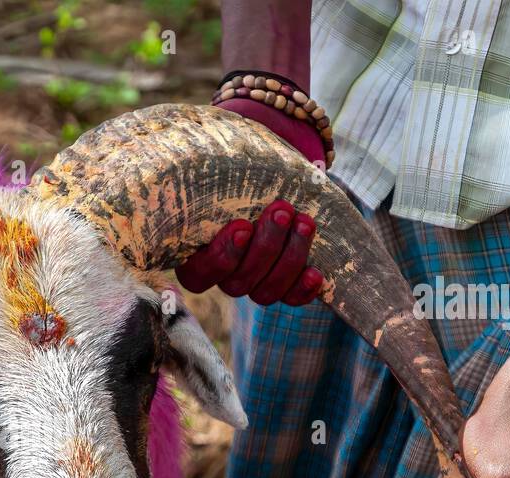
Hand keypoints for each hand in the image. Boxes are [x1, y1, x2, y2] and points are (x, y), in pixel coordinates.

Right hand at [175, 97, 324, 305]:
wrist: (270, 167)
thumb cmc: (237, 165)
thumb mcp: (219, 164)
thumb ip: (207, 166)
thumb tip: (198, 147)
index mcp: (193, 252)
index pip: (198, 275)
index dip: (221, 256)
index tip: (242, 225)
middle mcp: (222, 274)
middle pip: (237, 283)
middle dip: (265, 248)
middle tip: (281, 210)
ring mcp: (252, 281)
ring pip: (264, 293)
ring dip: (288, 259)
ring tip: (304, 221)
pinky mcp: (281, 283)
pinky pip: (289, 300)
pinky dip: (302, 290)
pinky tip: (316, 273)